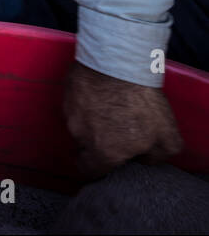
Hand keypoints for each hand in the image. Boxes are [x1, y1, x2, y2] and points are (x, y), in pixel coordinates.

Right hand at [63, 60, 182, 176]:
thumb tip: (145, 158)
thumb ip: (156, 157)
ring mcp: (70, 112)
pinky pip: (76, 103)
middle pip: (84, 146)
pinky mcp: (68, 92)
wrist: (117, 64)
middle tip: (113, 130)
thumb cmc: (140, 103)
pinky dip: (87, 101)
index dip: (98, 168)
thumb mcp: (167, 137)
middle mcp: (81, 136)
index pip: (89, 171)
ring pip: (79, 123)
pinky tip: (102, 91)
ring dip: (91, 119)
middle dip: (96, 141)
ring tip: (110, 105)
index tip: (107, 161)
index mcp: (103, 152)